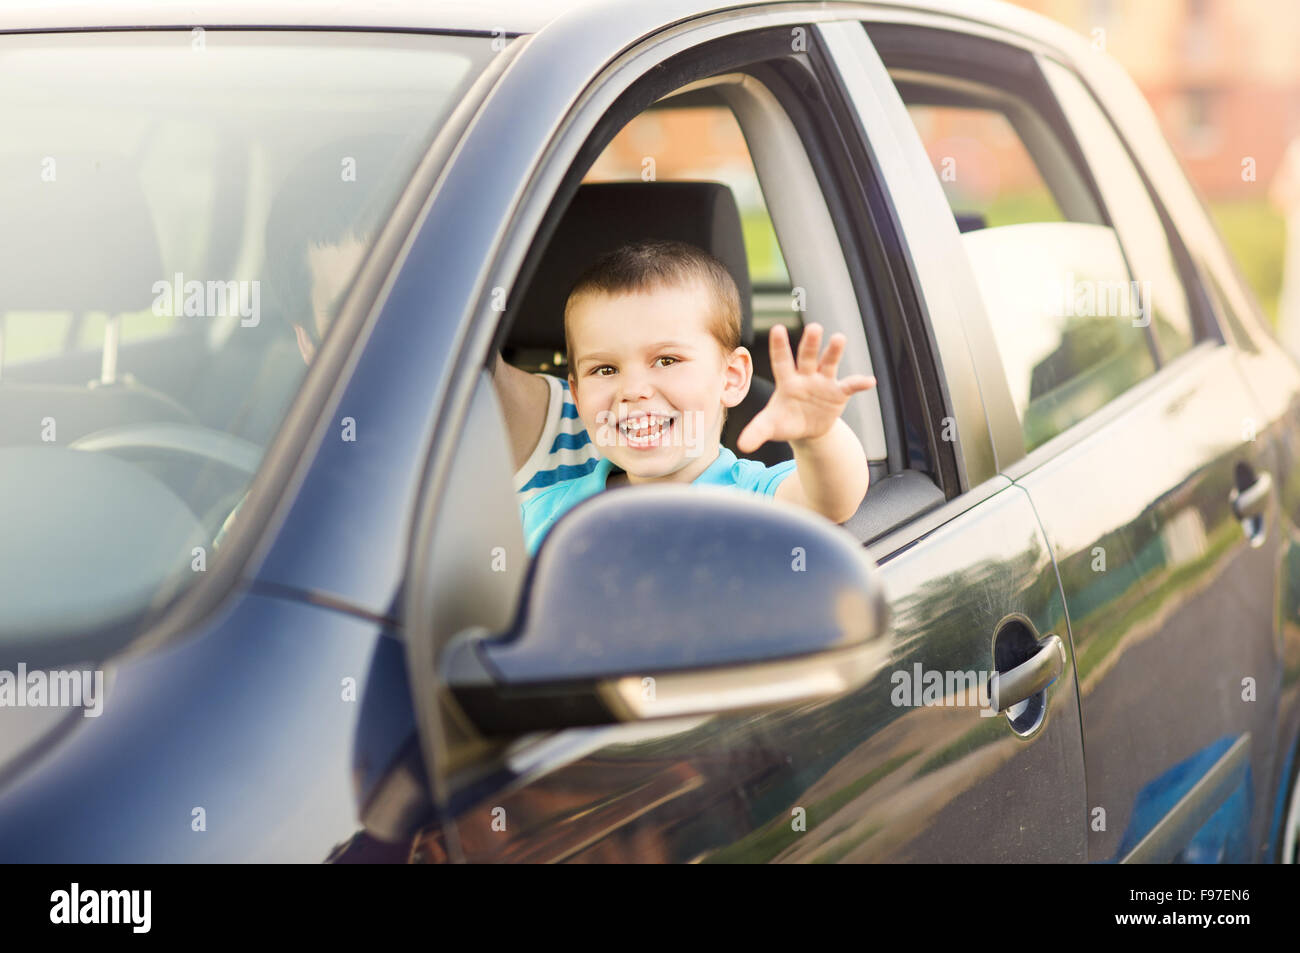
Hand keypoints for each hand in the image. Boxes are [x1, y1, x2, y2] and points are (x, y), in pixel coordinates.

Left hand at [736, 323, 875, 453]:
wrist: (807, 429)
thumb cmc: (785, 421)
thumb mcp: (771, 426)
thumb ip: (757, 431)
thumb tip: (742, 445)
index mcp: (786, 380)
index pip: (781, 360)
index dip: (779, 345)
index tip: (777, 328)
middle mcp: (805, 376)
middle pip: (807, 357)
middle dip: (810, 343)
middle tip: (814, 327)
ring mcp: (823, 382)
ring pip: (829, 363)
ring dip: (834, 351)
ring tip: (839, 338)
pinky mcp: (838, 393)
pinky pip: (849, 386)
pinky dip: (859, 383)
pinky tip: (869, 381)